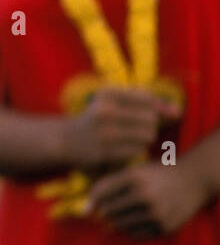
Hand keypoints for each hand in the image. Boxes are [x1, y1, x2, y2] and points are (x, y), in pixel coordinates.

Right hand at [62, 87, 179, 171]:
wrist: (66, 140)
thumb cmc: (98, 119)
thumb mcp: (114, 101)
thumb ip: (147, 102)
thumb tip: (177, 111)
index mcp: (106, 93)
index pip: (148, 98)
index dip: (156, 109)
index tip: (151, 115)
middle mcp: (103, 110)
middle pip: (151, 119)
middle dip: (151, 126)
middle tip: (138, 129)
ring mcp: (103, 132)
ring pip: (147, 136)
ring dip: (145, 139)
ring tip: (132, 138)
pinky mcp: (104, 151)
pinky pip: (137, 150)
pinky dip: (136, 150)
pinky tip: (124, 149)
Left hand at [88, 161, 208, 238]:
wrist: (192, 181)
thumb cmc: (155, 175)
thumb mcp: (133, 172)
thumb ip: (108, 186)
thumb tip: (84, 212)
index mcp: (134, 177)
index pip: (100, 192)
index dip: (91, 199)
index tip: (90, 204)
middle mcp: (145, 195)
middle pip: (108, 211)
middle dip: (104, 212)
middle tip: (108, 209)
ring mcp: (156, 213)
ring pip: (119, 225)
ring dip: (115, 222)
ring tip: (122, 213)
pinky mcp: (165, 227)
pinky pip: (136, 234)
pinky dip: (130, 229)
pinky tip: (134, 220)